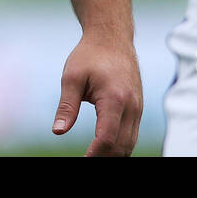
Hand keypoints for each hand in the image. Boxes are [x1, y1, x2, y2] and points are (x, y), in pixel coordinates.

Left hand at [52, 32, 142, 155]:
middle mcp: (131, 105)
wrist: (112, 37)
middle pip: (121, 146)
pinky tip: (104, 150)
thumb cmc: (90, 54)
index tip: (82, 160)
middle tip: (85, 160)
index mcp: (115, 98)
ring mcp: (138, 107)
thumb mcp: (72, 77)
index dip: (94, 155)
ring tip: (93, 157)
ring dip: (113, 155)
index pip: (107, 138)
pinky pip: (132, 135)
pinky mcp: (138, 107)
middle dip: (103, 158)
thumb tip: (58, 131)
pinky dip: (121, 146)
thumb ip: (66, 106)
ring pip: (130, 144)